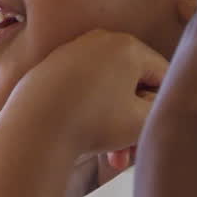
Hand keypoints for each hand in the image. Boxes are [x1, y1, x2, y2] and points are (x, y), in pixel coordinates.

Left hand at [0, 30, 167, 158]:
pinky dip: (91, 110)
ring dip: (115, 122)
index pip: (163, 74)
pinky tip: (88, 137)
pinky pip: (85, 87)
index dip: (162, 105)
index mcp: (129, 45)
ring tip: (111, 157)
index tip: (151, 131)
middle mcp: (102, 39)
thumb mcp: (142, 121)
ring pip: (109, 88)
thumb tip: (159, 102)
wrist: (33, 128)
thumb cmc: (94, 123)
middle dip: (135, 120)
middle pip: (133, 82)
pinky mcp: (53, 65)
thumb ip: (162, 108)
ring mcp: (74, 50)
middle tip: (131, 153)